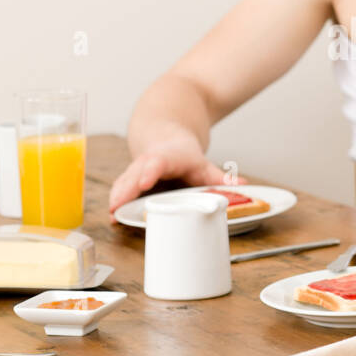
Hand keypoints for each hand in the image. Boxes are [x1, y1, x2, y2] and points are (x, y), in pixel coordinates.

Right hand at [107, 126, 245, 214]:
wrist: (165, 139)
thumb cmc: (184, 157)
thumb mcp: (202, 165)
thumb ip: (220, 177)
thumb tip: (244, 185)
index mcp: (167, 157)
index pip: (157, 163)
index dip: (150, 172)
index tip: (145, 182)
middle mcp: (148, 162)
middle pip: (135, 174)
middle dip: (126, 189)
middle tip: (117, 206)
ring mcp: (136, 170)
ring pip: (123, 182)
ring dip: (117, 197)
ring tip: (112, 215)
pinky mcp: (129, 179)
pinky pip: (119, 189)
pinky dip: (115, 201)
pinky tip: (112, 216)